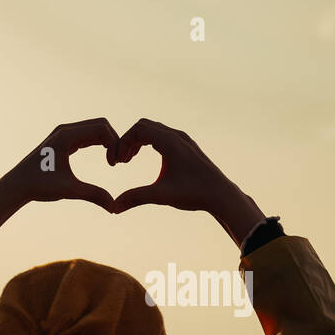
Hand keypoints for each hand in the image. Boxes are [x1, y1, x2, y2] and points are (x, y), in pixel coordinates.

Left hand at [0, 119, 117, 239]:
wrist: (18, 184)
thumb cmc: (40, 186)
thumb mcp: (70, 190)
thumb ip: (94, 195)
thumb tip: (114, 207)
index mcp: (66, 136)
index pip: (101, 129)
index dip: (115, 144)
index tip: (116, 165)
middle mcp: (65, 130)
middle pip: (101, 125)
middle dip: (114, 141)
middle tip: (119, 162)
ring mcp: (64, 133)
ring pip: (96, 128)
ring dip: (108, 142)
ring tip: (113, 162)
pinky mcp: (64, 139)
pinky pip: (89, 134)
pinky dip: (100, 143)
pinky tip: (106, 160)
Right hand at [110, 119, 265, 244]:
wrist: (221, 195)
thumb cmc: (194, 194)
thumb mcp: (161, 195)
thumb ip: (136, 198)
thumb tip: (113, 208)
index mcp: (170, 142)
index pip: (138, 129)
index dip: (123, 142)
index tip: (118, 161)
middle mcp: (177, 136)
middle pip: (144, 126)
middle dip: (129, 141)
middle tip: (121, 160)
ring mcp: (184, 140)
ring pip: (154, 130)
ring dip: (139, 141)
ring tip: (129, 159)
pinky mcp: (187, 147)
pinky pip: (163, 136)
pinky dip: (150, 143)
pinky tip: (148, 159)